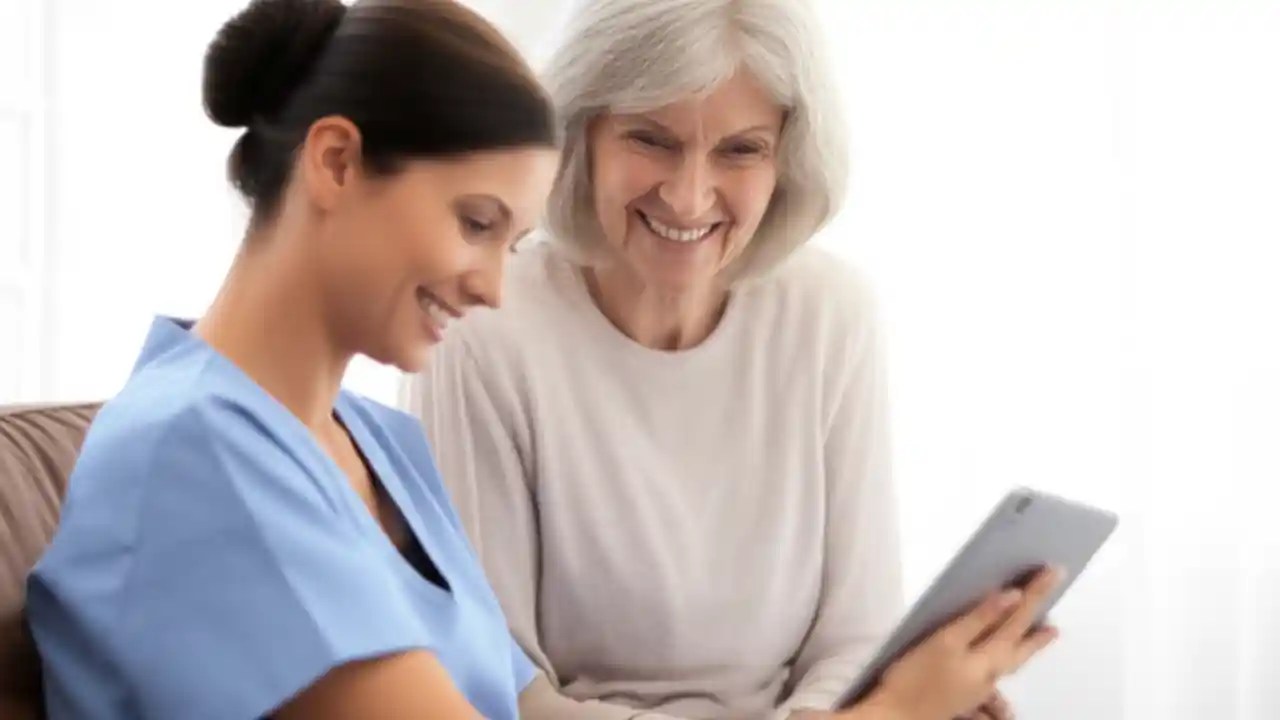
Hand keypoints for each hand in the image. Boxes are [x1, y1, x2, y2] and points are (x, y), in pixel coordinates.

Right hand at [863, 566, 1062, 719]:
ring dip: (1028, 645)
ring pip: (1012, 661)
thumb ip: (979, 618)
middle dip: (1039, 628)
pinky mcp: (965, 695)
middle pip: (1021, 646)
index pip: (1018, 618)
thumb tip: (1012, 596)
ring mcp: (979, 688)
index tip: (1054, 571)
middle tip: (1059, 615)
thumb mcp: (945, 641)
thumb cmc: (915, 678)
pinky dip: (1008, 663)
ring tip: (1045, 633)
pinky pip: (998, 678)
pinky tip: (1003, 664)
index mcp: (989, 658)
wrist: (895, 717)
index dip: (1036, 593)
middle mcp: (990, 674)